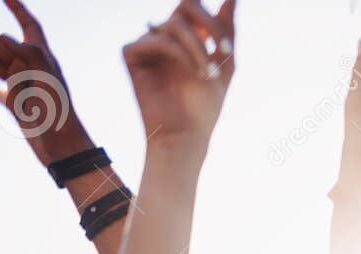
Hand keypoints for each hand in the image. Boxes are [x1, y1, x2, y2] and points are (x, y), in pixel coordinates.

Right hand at [0, 0, 92, 164]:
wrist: (65, 149)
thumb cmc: (60, 114)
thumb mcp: (44, 79)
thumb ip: (25, 55)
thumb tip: (1, 36)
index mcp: (43, 59)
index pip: (29, 25)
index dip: (17, 8)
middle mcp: (31, 69)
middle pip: (1, 44)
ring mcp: (22, 87)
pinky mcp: (15, 106)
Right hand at [123, 1, 235, 153]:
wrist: (186, 134)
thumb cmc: (205, 105)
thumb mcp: (224, 62)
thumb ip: (226, 28)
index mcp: (187, 37)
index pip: (196, 8)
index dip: (213, 16)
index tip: (229, 29)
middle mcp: (165, 36)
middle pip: (185, 5)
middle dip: (209, 24)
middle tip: (225, 49)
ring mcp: (147, 43)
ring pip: (174, 24)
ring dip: (198, 49)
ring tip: (209, 75)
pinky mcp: (131, 53)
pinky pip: (157, 39)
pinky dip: (180, 54)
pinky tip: (192, 74)